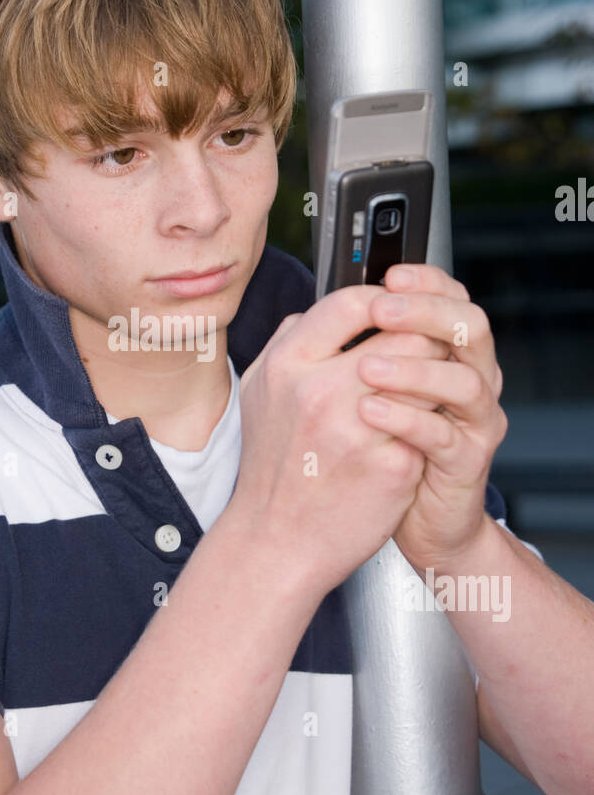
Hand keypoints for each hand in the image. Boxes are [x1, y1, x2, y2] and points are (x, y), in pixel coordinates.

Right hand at [231, 283, 452, 604]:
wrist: (278, 543)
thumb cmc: (273, 467)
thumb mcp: (260, 392)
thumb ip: (289, 342)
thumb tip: (329, 311)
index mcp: (289, 365)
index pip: (356, 302)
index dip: (387, 300)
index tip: (396, 310)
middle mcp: (323, 392)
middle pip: (405, 334)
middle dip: (422, 339)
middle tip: (425, 350)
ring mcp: (362, 430)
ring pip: (429, 376)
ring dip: (434, 379)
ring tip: (425, 389)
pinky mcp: (395, 465)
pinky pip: (432, 424)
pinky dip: (430, 425)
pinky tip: (416, 436)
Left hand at [354, 263, 506, 571]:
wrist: (405, 519)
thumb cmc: (376, 450)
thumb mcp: (364, 389)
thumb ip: (357, 349)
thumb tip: (321, 307)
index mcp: (445, 352)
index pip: (450, 298)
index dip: (425, 282)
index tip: (389, 275)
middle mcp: (470, 378)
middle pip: (467, 326)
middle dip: (424, 311)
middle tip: (382, 307)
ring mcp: (473, 421)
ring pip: (465, 380)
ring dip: (415, 367)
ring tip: (367, 368)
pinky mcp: (466, 462)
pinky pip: (444, 435)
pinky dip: (407, 420)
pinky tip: (370, 412)